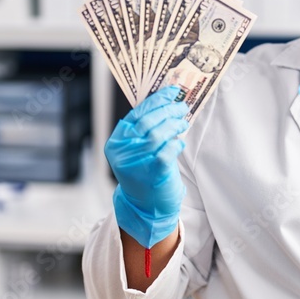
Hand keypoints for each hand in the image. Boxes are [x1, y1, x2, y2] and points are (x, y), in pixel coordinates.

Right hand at [105, 86, 188, 247]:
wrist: (146, 207)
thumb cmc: (145, 172)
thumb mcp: (137, 150)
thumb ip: (145, 129)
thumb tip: (166, 101)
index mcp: (116, 142)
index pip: (136, 114)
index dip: (156, 100)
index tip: (171, 91)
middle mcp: (122, 152)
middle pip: (148, 122)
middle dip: (168, 110)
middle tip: (182, 105)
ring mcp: (136, 163)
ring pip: (159, 134)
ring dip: (174, 124)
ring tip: (183, 121)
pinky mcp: (152, 173)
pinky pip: (167, 151)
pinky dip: (176, 143)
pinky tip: (180, 142)